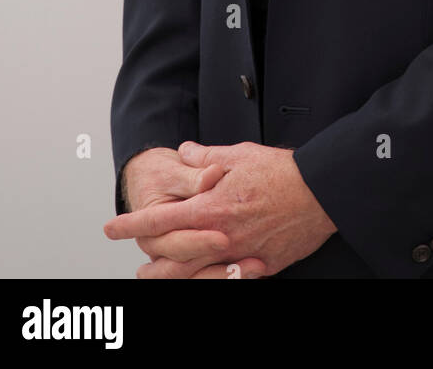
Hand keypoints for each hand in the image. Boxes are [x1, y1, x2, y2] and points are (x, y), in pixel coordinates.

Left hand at [103, 141, 337, 278]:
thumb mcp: (239, 155)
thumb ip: (205, 157)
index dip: (132, 225)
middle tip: (137, 266)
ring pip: (197, 275)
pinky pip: (228, 279)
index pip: (160, 220)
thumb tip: (184, 152)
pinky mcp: (261, 266)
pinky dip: (212, 280)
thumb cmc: (282, 171)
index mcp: (211, 208)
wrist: (321, 192)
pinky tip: (204, 278)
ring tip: (159, 278)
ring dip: (173, 277)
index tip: (112, 227)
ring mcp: (240, 256)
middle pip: (173, 259)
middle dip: (150, 263)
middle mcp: (221, 237)